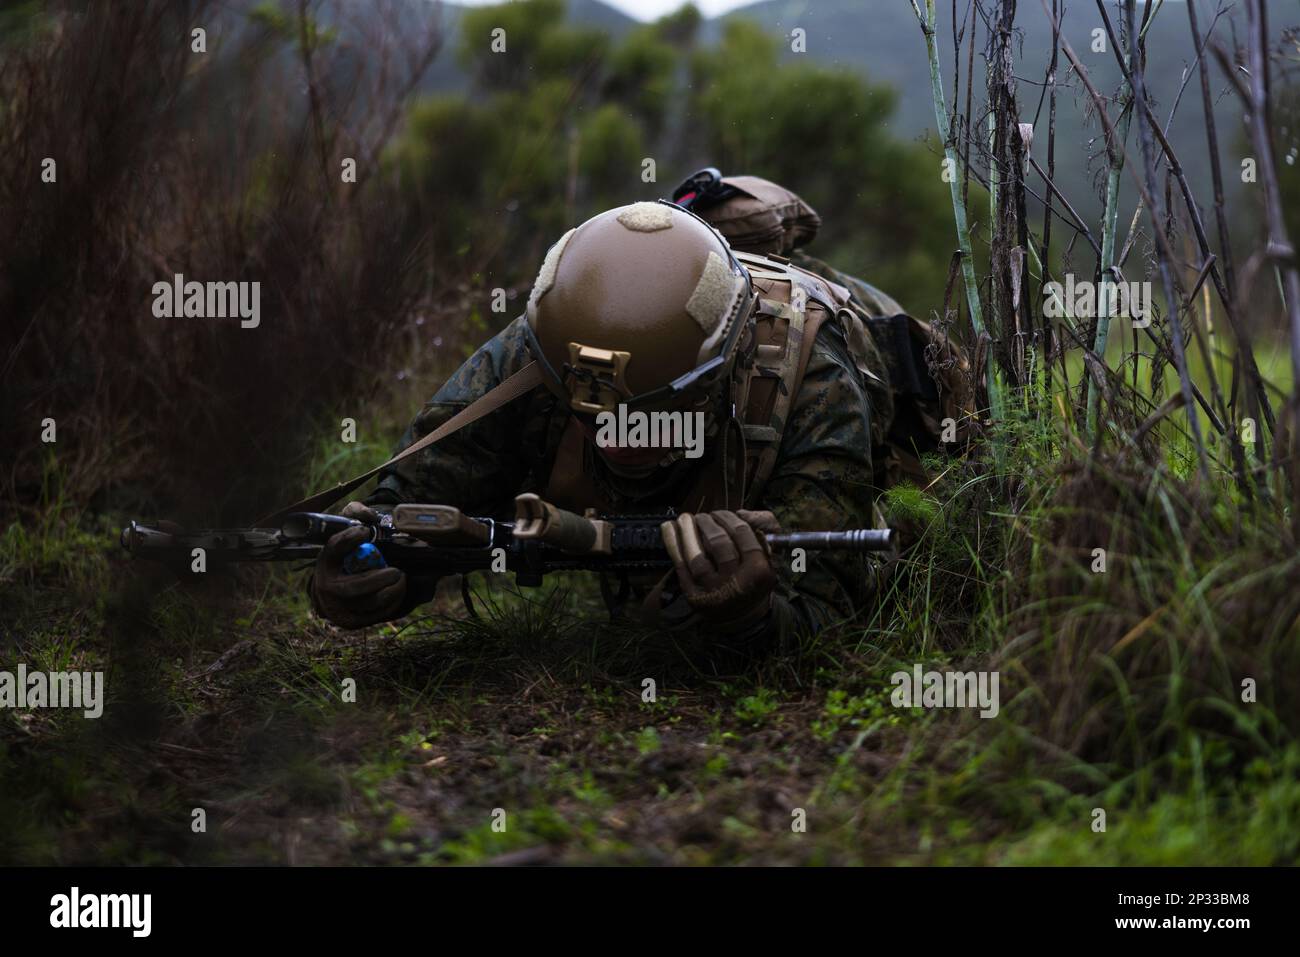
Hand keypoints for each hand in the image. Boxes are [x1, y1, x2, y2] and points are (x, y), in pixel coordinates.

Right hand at [308, 501, 406, 628]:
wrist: (337, 587)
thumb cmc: (347, 553)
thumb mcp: (347, 530)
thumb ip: (356, 513)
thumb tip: (370, 517)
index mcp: (324, 563)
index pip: (334, 549)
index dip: (349, 540)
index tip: (366, 532)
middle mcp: (326, 589)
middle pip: (353, 588)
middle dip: (379, 580)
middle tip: (397, 572)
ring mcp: (338, 609)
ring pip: (370, 604)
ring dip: (392, 591)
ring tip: (401, 579)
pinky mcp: (353, 622)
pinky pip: (378, 614)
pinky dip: (393, 602)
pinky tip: (397, 590)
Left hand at [659, 509, 779, 629]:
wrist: (743, 614)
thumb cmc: (756, 576)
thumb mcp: (772, 553)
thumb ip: (767, 526)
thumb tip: (741, 513)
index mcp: (759, 571)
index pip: (742, 533)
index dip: (728, 518)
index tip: (719, 514)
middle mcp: (736, 583)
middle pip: (719, 543)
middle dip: (708, 523)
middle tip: (703, 517)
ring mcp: (713, 591)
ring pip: (697, 556)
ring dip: (687, 531)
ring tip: (686, 518)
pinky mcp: (694, 596)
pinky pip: (680, 566)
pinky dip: (672, 543)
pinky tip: (668, 527)